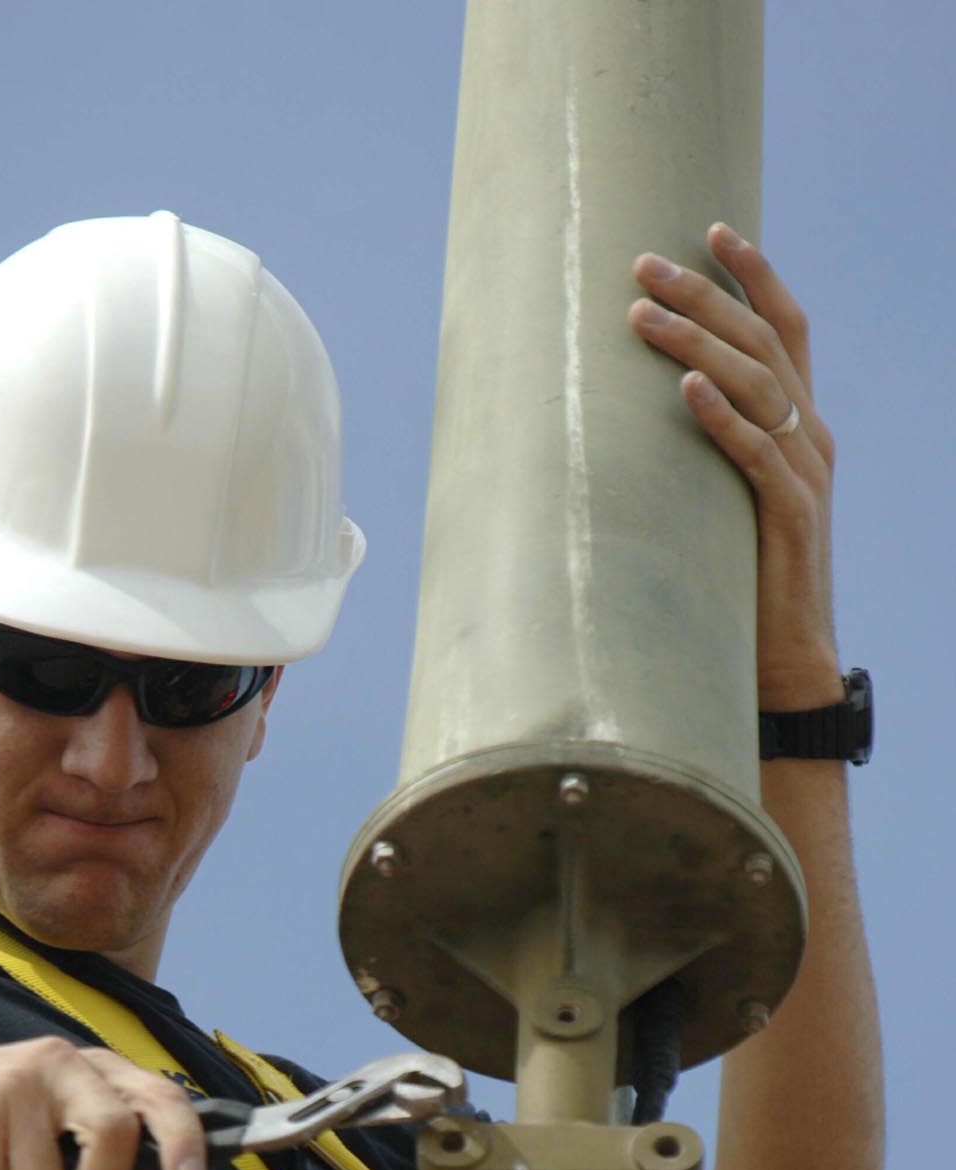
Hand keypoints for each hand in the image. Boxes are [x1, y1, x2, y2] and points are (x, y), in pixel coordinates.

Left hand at [629, 224, 840, 708]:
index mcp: (800, 424)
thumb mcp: (725, 501)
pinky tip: (685, 390)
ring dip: (696, 343)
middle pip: (761, 341)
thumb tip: (642, 417)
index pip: (786, 328)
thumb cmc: (742, 581)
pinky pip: (755, 454)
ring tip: (641, 314)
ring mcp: (804, 473)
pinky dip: (721, 417)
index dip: (755, 275)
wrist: (786, 660)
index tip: (713, 228)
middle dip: (704, 295)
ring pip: (755, 385)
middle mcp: (810, 436)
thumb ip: (707, 453)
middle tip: (641, 264)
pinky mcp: (790, 516)